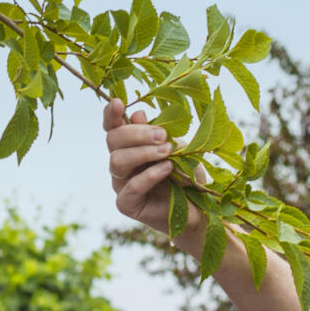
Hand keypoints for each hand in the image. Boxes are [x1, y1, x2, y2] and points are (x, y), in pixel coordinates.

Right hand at [105, 98, 201, 242]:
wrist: (198, 208)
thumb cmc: (186, 173)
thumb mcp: (176, 147)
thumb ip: (156, 133)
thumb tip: (135, 114)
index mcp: (129, 145)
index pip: (112, 127)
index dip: (110, 114)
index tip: (117, 102)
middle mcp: (121, 162)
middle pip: (113, 141)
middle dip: (136, 134)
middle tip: (162, 136)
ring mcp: (121, 184)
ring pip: (117, 162)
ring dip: (143, 152)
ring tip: (166, 152)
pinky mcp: (127, 204)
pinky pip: (131, 187)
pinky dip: (149, 175)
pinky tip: (167, 168)